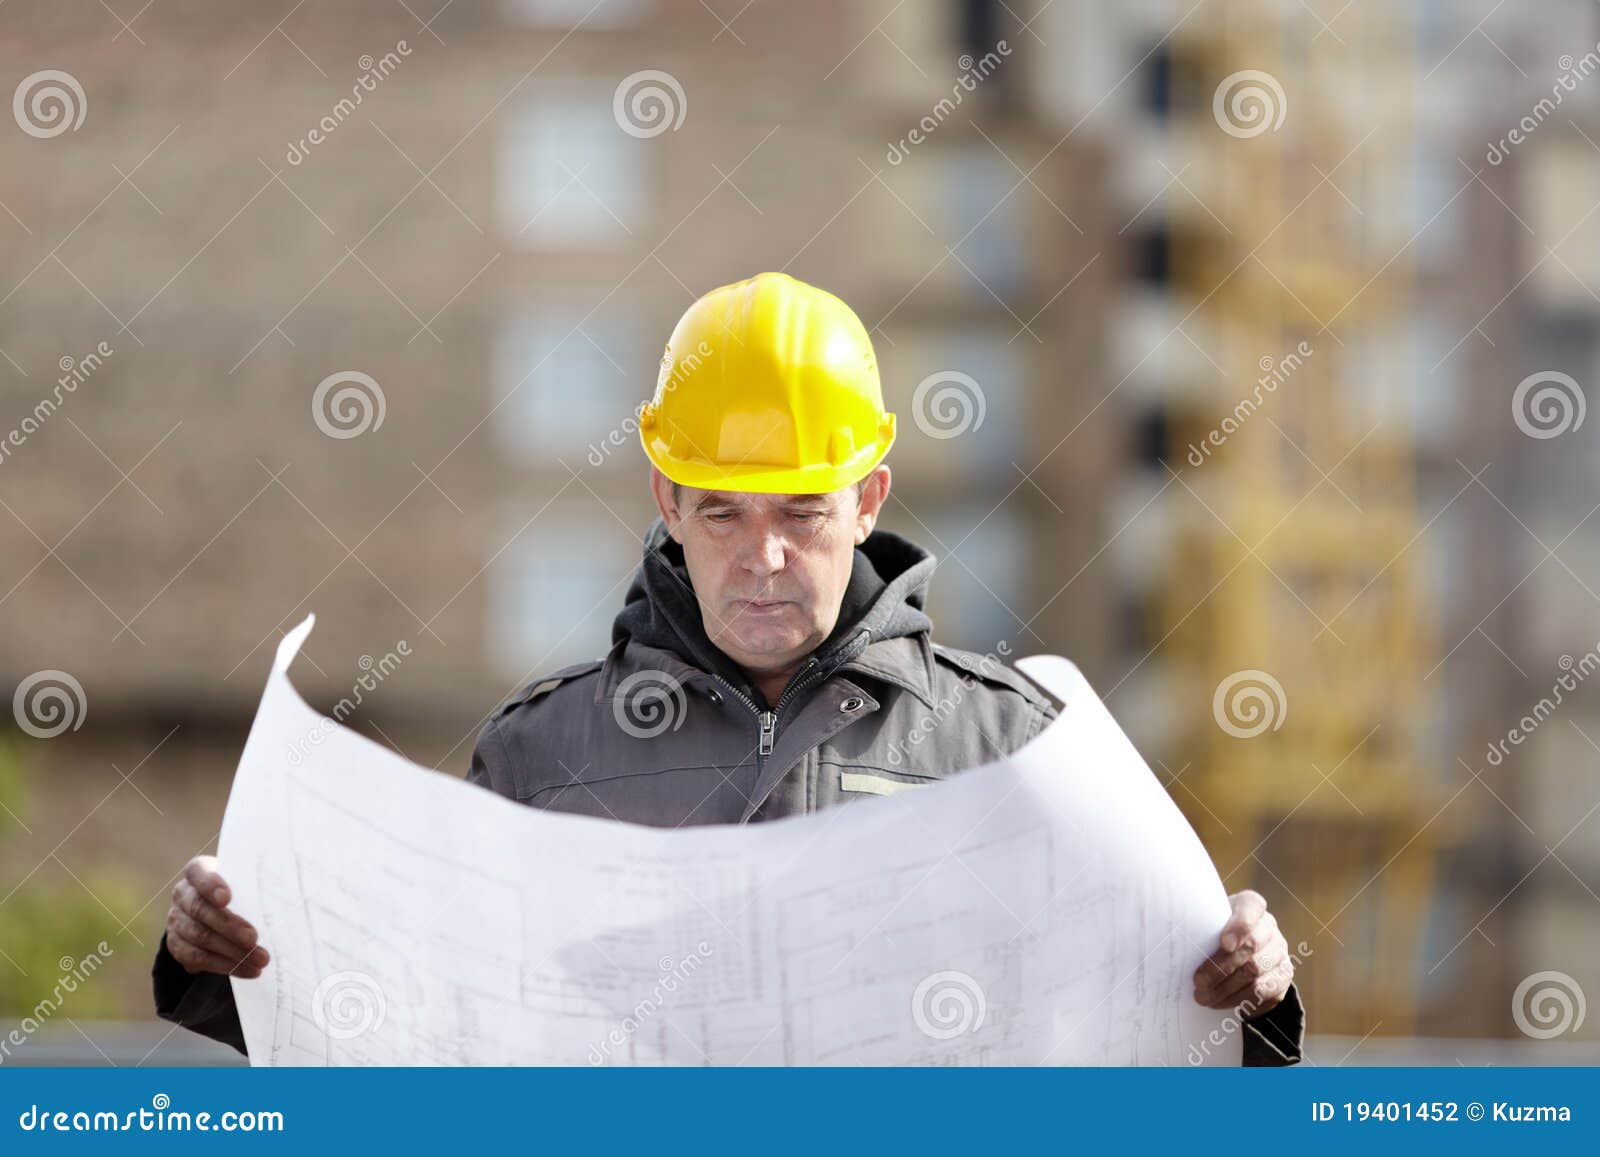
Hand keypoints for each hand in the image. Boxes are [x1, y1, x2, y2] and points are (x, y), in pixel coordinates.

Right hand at [165, 855, 269, 978]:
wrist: (217, 913)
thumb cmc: (242, 891)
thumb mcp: (247, 882)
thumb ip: (257, 885)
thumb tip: (291, 895)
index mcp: (198, 871)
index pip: (198, 872)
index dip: (210, 885)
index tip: (227, 898)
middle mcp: (182, 894)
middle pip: (200, 910)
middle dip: (229, 927)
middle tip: (254, 939)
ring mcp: (176, 920)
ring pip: (200, 937)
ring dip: (232, 952)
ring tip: (261, 960)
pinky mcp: (177, 946)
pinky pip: (198, 959)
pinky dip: (225, 966)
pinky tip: (248, 970)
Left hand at [1192, 889, 1290, 1016]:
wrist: (1239, 949)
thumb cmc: (1214, 931)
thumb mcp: (1208, 921)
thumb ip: (1199, 924)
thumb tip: (1173, 932)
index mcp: (1250, 905)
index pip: (1251, 907)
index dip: (1240, 926)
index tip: (1223, 943)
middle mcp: (1269, 927)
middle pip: (1251, 947)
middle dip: (1221, 967)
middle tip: (1198, 981)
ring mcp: (1279, 951)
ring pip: (1256, 972)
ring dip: (1226, 988)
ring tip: (1203, 997)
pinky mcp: (1282, 976)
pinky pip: (1263, 992)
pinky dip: (1239, 1000)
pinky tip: (1220, 1002)